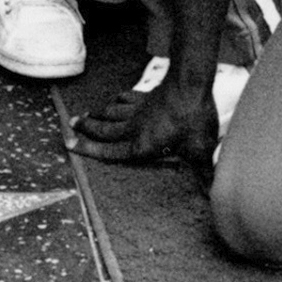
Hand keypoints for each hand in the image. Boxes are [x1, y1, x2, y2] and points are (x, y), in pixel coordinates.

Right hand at [67, 80, 218, 176]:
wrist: (190, 86)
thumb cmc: (192, 120)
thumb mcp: (198, 150)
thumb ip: (201, 172)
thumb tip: (211, 195)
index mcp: (141, 145)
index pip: (110, 151)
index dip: (89, 150)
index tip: (70, 145)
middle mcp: (134, 128)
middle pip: (104, 130)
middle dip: (87, 129)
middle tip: (70, 126)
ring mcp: (138, 111)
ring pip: (111, 113)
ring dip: (97, 115)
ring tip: (84, 115)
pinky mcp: (145, 97)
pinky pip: (125, 99)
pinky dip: (116, 100)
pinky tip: (113, 100)